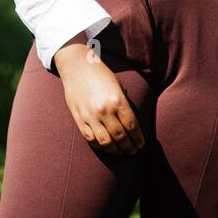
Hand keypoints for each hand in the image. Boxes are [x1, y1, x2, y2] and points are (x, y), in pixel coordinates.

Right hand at [53, 35, 144, 155]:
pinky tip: (105, 146)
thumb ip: (124, 104)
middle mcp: (104, 110)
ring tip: (121, 152)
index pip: (132, 127)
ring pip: (105, 142)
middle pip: (120, 137)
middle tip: (133, 151)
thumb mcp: (118, 86)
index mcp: (117, 100)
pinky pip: (90, 138)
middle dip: (129, 147)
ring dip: (115, 151)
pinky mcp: (78, 118)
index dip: (138, 139)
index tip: (141, 145)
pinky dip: (99, 145)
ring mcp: (90, 115)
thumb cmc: (100, 74)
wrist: (77, 65)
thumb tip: (131, 124)